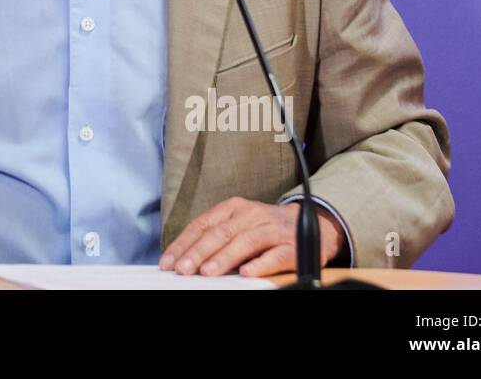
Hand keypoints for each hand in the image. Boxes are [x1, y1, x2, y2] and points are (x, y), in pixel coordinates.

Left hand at [159, 196, 342, 276]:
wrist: (311, 223)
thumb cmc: (264, 227)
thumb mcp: (237, 224)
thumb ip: (214, 237)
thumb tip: (184, 258)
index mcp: (233, 207)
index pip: (202, 225)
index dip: (184, 244)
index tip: (168, 262)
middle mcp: (252, 214)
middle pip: (221, 232)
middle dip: (199, 252)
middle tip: (184, 269)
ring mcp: (273, 229)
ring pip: (246, 241)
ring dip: (225, 258)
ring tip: (208, 272)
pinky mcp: (292, 246)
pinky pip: (275, 255)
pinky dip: (260, 264)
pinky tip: (247, 273)